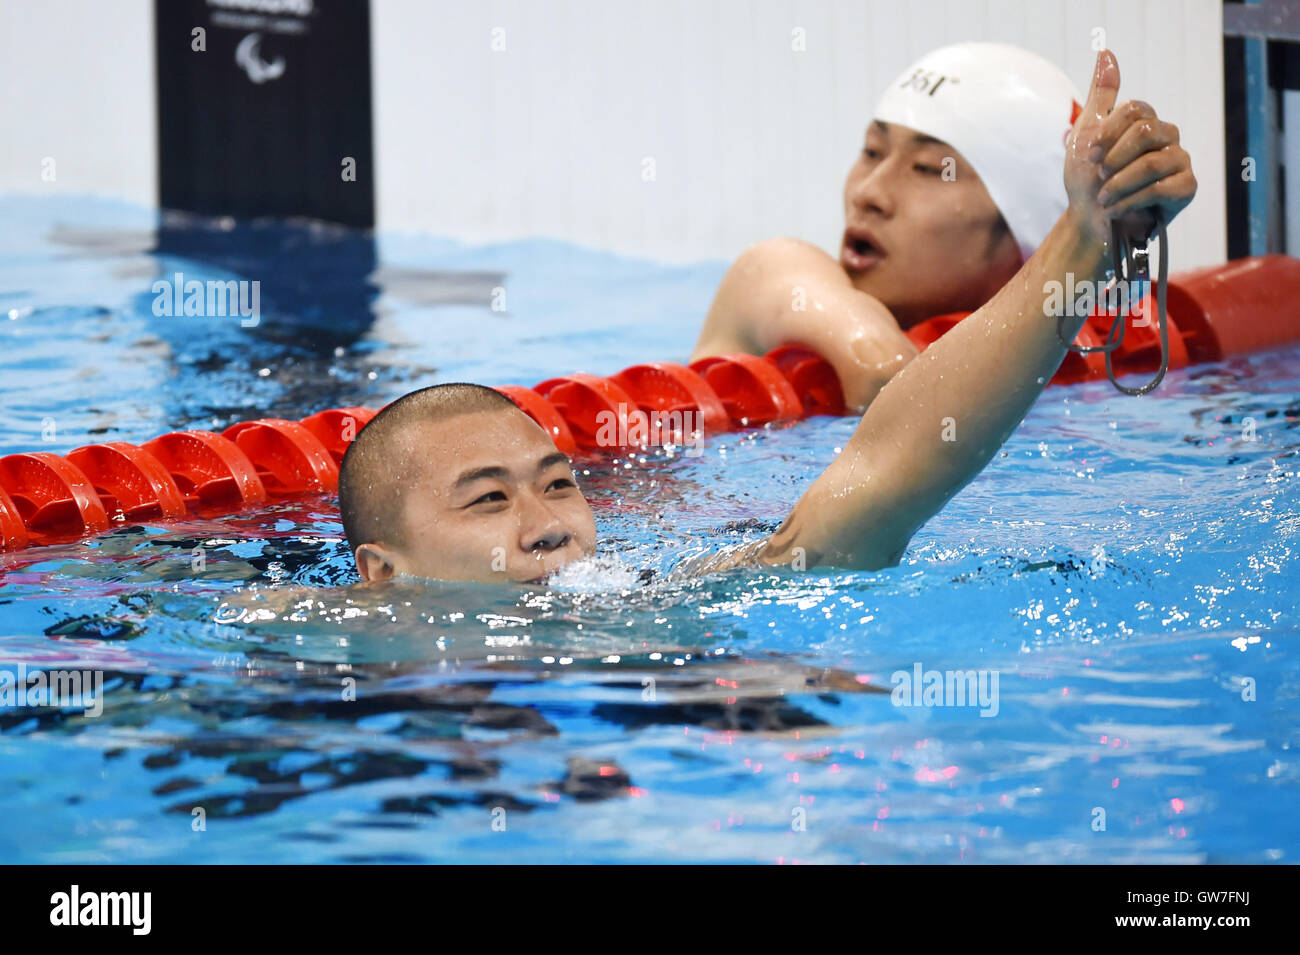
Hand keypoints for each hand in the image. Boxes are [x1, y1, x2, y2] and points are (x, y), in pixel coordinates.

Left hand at [1065, 50, 1196, 249]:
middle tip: (1098, 178)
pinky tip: (1118, 210)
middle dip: (1114, 160)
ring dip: (1119, 185)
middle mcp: (1167, 137)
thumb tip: (1106, 52)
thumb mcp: (1086, 135)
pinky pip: (1164, 188)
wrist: (1089, 222)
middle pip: (1146, 132)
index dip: (1108, 134)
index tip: (1090, 155)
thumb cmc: (1087, 180)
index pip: (1135, 110)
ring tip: (1104, 199)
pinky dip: (1133, 201)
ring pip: (1152, 163)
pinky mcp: (1186, 188)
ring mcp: (1180, 161)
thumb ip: (1100, 96)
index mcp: (1145, 121)